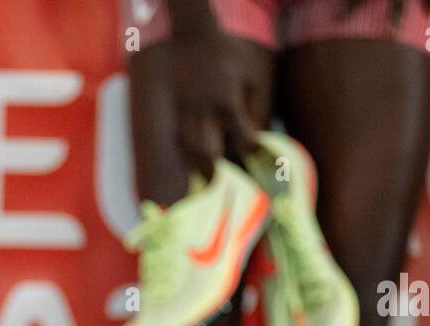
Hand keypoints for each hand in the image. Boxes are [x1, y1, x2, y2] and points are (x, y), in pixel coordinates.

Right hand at [167, 30, 259, 180]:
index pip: (245, 140)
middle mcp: (207, 113)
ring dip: (199, 168)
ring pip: (190, 151)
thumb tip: (253, 129)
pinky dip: (187, 154)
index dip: (252, 148)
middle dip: (217, 172)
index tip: (253, 148)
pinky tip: (192, 161)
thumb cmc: (226, 56)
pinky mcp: (175, 112)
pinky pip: (179, 140)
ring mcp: (187, 114)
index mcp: (229, 104)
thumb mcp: (249, 74)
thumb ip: (253, 104)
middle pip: (210, 154)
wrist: (192, 38)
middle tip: (223, 183)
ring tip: (206, 180)